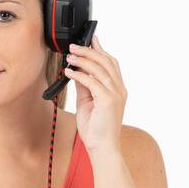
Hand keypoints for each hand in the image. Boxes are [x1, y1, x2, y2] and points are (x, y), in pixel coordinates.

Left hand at [63, 34, 127, 156]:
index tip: (91, 39)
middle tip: (74, 46)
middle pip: (106, 62)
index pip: (111, 63)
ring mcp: (115, 94)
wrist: (103, 148)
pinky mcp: (108, 100)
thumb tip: (77, 72)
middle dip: (89, 51)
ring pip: (100, 69)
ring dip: (82, 60)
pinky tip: (69, 72)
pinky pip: (92, 82)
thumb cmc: (96, 129)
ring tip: (70, 56)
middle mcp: (119, 89)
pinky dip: (79, 75)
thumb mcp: (87, 103)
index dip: (101, 49)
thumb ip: (84, 87)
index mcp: (117, 89)